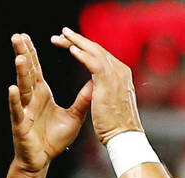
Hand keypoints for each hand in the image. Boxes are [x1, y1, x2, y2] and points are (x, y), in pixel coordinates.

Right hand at [8, 33, 91, 172]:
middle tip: (17, 36)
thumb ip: (83, 100)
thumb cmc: (54, 138)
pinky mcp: (21, 124)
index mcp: (42, 94)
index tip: (27, 36)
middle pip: (27, 73)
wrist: (43, 159)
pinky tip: (12, 88)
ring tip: (20, 58)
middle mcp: (31, 99)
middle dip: (23, 54)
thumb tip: (94, 83)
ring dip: (21, 73)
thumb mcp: (74, 117)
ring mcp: (25, 110)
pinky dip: (15, 100)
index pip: (37, 70)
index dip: (33, 53)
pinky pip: (18, 110)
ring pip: (23, 88)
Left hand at [51, 26, 143, 145]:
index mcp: (121, 75)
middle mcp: (120, 71)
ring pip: (93, 51)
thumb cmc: (117, 126)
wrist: (124, 137)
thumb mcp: (111, 103)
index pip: (100, 55)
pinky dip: (81, 54)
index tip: (70, 44)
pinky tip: (70, 48)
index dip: (84, 47)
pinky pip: (92, 62)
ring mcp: (116, 74)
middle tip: (61, 33)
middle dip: (77, 40)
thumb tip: (95, 86)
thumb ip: (105, 90)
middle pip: (96, 49)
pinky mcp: (108, 81)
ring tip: (60, 36)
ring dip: (75, 42)